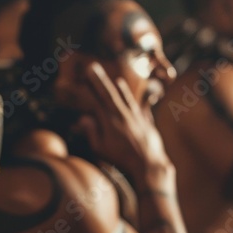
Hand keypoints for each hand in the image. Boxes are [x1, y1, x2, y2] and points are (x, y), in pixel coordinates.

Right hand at [69, 61, 169, 181]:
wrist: (148, 165)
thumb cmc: (121, 159)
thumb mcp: (100, 148)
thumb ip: (92, 132)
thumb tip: (84, 118)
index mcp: (110, 119)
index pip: (97, 98)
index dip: (90, 85)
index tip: (84, 73)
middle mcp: (124, 114)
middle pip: (110, 93)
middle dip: (100, 80)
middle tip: (93, 67)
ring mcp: (137, 117)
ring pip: (128, 99)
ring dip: (121, 89)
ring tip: (118, 81)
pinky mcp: (148, 124)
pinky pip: (142, 110)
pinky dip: (139, 103)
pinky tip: (142, 101)